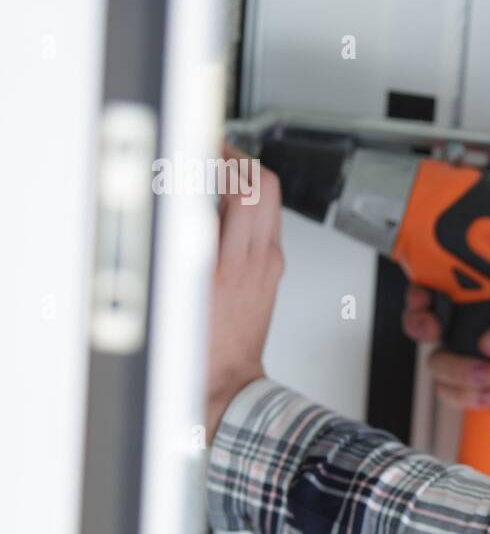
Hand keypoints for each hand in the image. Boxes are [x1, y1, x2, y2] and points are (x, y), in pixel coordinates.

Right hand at [204, 143, 283, 442]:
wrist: (227, 385)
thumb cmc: (197, 351)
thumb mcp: (175, 294)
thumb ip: (176, 243)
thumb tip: (175, 197)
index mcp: (231, 262)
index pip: (245, 187)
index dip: (222, 158)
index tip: (198, 149)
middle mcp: (259, 259)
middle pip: (265, 184)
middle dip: (238, 159)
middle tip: (209, 153)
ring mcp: (269, 264)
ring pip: (268, 201)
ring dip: (243, 179)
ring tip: (212, 176)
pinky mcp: (271, 272)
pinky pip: (265, 224)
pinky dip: (246, 206)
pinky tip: (220, 211)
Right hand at [403, 286, 489, 449]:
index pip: (451, 287)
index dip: (427, 288)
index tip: (425, 297)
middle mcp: (480, 331)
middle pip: (428, 322)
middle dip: (420, 324)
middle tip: (433, 330)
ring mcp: (474, 363)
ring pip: (438, 362)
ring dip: (456, 370)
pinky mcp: (475, 394)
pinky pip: (450, 393)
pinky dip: (465, 396)